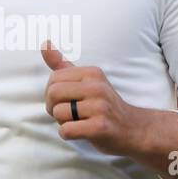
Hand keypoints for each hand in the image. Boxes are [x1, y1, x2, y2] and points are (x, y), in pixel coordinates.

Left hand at [40, 39, 144, 155]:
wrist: (133, 128)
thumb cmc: (103, 105)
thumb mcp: (87, 81)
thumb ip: (63, 65)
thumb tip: (45, 44)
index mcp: (92, 73)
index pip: (54, 78)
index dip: (52, 93)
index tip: (66, 101)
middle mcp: (97, 87)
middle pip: (53, 94)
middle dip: (53, 107)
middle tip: (67, 114)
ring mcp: (100, 107)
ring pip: (58, 113)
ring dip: (62, 122)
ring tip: (79, 122)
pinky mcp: (100, 127)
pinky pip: (67, 130)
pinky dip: (67, 134)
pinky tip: (81, 132)